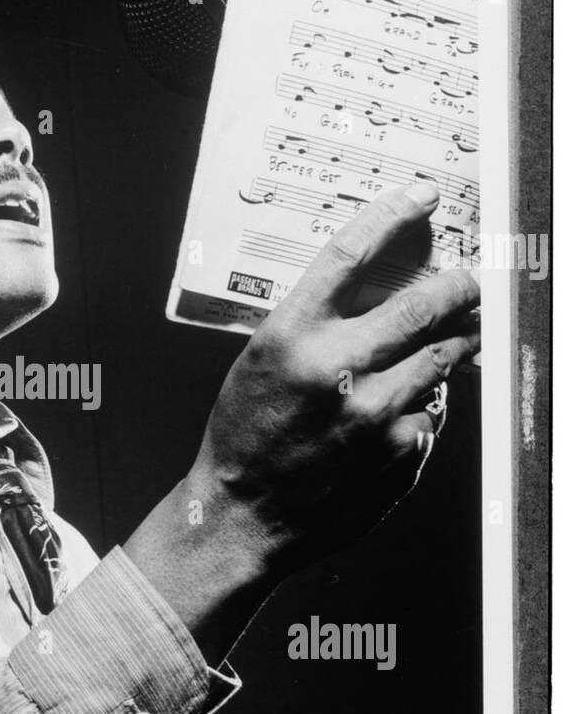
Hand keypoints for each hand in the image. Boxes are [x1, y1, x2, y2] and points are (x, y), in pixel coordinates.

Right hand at [191, 180, 479, 574]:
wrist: (242, 516)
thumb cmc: (244, 437)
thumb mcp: (262, 361)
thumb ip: (316, 325)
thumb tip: (377, 291)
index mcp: (291, 337)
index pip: (350, 253)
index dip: (393, 215)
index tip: (419, 197)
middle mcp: (337, 369)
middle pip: (422, 303)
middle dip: (459, 283)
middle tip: (471, 277)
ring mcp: (374, 414)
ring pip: (443, 356)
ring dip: (459, 339)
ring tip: (462, 334)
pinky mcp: (400, 453)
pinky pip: (433, 412)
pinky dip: (427, 405)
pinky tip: (407, 411)